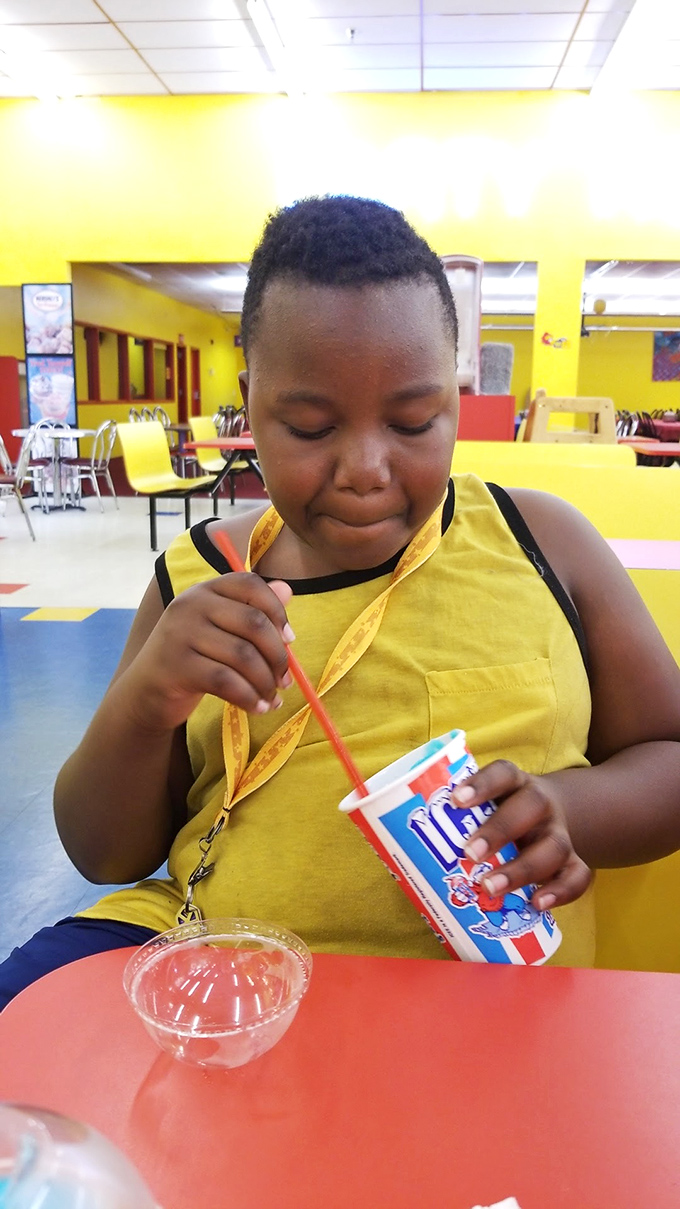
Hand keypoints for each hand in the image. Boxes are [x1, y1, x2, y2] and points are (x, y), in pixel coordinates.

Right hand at [121, 574, 293, 732]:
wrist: (146, 692)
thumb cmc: (192, 658)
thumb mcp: (221, 630)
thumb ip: (253, 610)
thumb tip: (287, 589)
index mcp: (205, 590)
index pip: (250, 584)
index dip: (277, 610)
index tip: (289, 639)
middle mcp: (190, 604)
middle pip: (253, 623)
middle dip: (278, 656)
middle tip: (286, 681)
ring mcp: (180, 633)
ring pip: (244, 656)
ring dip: (266, 683)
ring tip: (272, 700)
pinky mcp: (177, 666)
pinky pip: (227, 682)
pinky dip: (249, 698)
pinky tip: (257, 708)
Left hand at [451, 760, 591, 910]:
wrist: (549, 816)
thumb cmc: (498, 813)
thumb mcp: (483, 804)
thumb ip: (452, 816)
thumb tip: (394, 840)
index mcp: (514, 783)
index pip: (503, 773)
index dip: (482, 784)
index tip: (456, 800)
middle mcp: (541, 803)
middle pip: (530, 806)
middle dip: (499, 830)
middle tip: (469, 853)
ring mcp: (559, 832)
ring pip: (554, 846)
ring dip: (522, 869)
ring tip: (490, 888)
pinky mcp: (573, 860)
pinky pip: (578, 875)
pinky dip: (560, 892)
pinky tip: (536, 904)